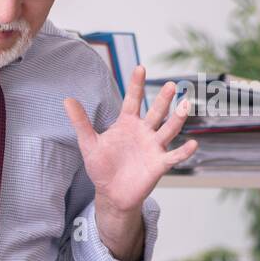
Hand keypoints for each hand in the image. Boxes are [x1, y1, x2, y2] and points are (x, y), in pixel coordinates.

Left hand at [63, 65, 195, 217]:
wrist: (111, 193)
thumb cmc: (101, 166)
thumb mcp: (88, 143)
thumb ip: (81, 122)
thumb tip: (66, 100)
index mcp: (127, 124)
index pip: (133, 100)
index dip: (136, 85)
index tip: (140, 67)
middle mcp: (144, 132)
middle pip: (155, 112)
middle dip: (163, 99)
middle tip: (171, 84)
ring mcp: (153, 147)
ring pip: (168, 129)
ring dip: (177, 118)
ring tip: (185, 104)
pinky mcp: (159, 164)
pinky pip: (174, 156)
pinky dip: (183, 151)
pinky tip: (193, 144)